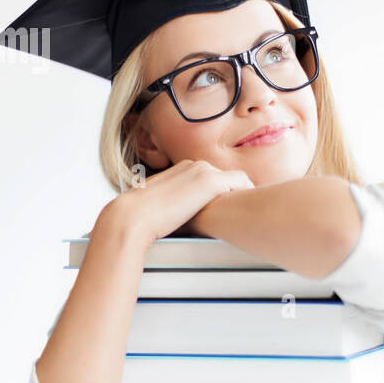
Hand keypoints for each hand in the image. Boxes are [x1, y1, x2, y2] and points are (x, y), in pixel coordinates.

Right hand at [95, 159, 253, 245]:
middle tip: (246, 211)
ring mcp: (203, 171)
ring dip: (244, 195)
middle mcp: (195, 164)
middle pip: (228, 177)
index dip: (225, 193)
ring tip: (251, 212)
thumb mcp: (161, 205)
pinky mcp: (210, 182)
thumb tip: (182, 218)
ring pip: (237, 180)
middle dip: (237, 194)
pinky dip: (249, 194)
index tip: (232, 208)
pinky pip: (242, 183)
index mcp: (183, 168)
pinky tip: (250, 209)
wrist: (132, 217)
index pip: (214, 177)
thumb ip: (178, 204)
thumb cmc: (142, 216)